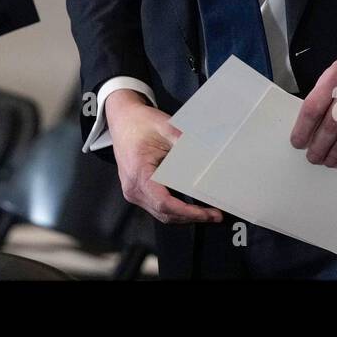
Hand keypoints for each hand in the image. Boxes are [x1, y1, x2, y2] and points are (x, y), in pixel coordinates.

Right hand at [103, 89, 222, 224]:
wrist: (122, 119)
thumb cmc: (140, 122)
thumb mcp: (165, 127)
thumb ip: (185, 143)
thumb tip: (209, 155)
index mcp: (138, 174)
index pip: (164, 203)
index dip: (187, 212)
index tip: (207, 214)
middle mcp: (133, 188)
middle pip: (164, 213)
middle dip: (191, 217)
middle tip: (215, 215)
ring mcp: (133, 192)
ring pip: (161, 213)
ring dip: (184, 215)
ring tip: (207, 213)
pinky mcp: (137, 190)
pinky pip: (157, 207)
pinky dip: (176, 209)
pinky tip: (192, 206)